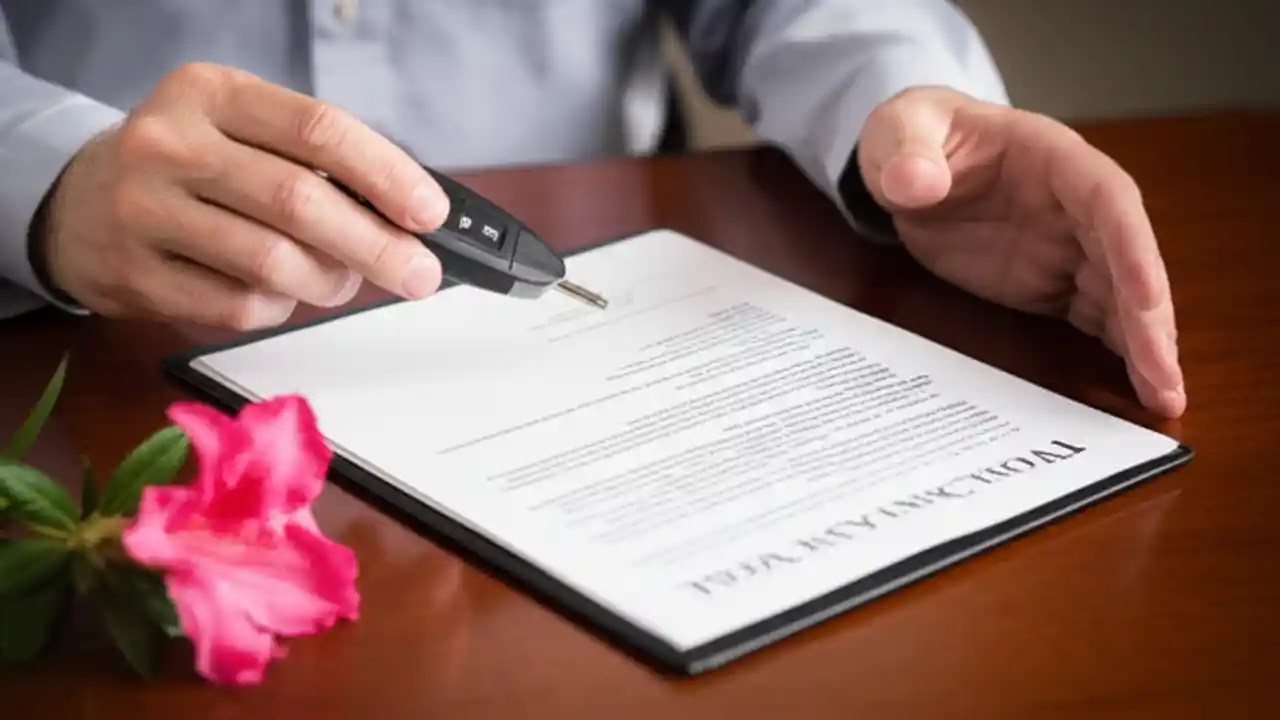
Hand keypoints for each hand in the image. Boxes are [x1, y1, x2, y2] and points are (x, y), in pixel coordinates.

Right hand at [36, 63, 449, 329]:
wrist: (77, 202)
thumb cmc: (187, 167)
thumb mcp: (239, 130)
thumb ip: (314, 161)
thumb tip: (407, 216)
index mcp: (211, 92)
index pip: (319, 130)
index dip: (387, 175)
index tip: (429, 213)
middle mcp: (170, 143)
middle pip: (300, 202)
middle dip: (377, 246)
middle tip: (419, 273)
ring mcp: (144, 210)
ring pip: (273, 263)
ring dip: (330, 283)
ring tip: (342, 281)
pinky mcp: (135, 274)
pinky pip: (238, 307)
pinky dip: (278, 308)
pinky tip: (278, 294)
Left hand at [857, 86, 1184, 417]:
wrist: (905, 162)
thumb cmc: (915, 134)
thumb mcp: (898, 127)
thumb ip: (906, 149)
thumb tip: (914, 182)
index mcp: (1054, 158)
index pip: (1109, 202)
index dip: (1132, 250)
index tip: (1147, 300)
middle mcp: (1075, 206)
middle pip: (1128, 260)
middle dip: (1149, 320)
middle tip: (1165, 380)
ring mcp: (1066, 247)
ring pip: (1120, 297)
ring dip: (1143, 347)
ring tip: (1164, 399)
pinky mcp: (1049, 283)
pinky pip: (1094, 318)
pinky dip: (1115, 352)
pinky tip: (1135, 392)